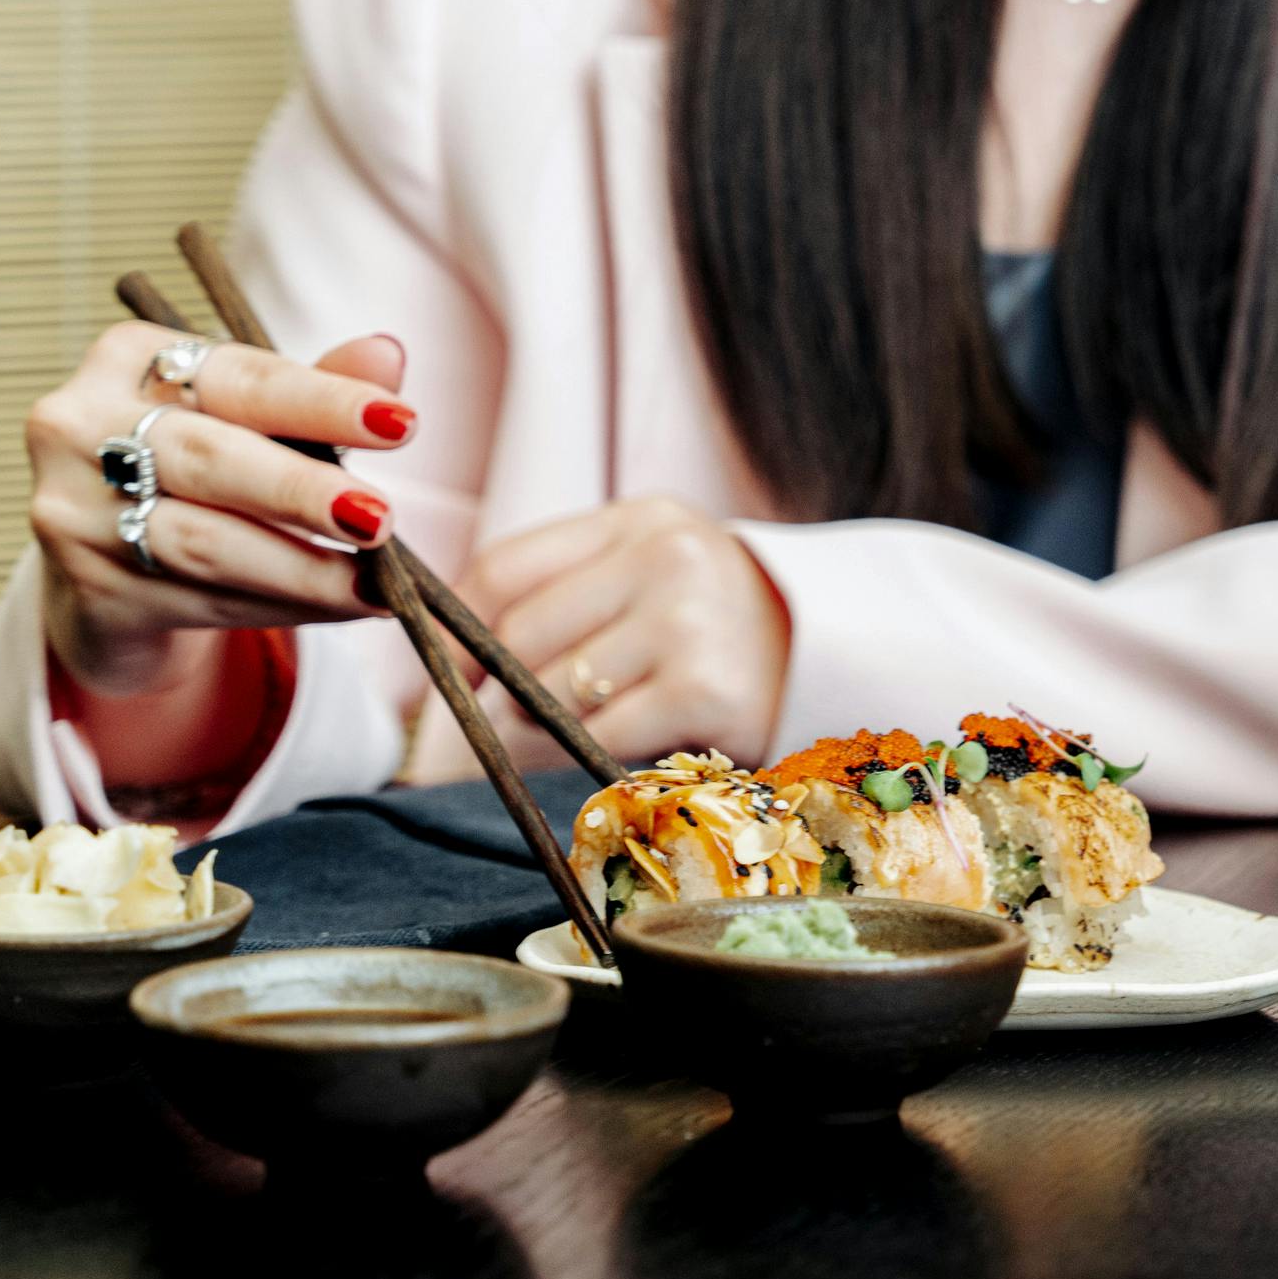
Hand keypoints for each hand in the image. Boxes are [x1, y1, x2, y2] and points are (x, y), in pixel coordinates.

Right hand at [31, 321, 411, 698]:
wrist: (116, 559)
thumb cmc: (205, 467)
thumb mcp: (257, 420)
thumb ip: (318, 389)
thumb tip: (388, 353)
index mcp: (129, 359)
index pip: (238, 378)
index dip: (321, 401)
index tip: (401, 423)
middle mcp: (81, 426)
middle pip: (208, 459)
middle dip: (302, 493)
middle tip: (382, 519)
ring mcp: (73, 510)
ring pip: (206, 543)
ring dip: (304, 570)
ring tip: (377, 587)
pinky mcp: (87, 587)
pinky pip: (200, 600)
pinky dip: (280, 608)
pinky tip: (339, 609)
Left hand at [455, 496, 789, 771]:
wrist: (837, 673)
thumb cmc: (723, 638)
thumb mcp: (654, 583)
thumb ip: (566, 596)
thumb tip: (440, 653)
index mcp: (643, 521)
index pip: (505, 568)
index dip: (453, 629)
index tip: (447, 674)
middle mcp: (667, 555)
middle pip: (519, 634)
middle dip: (501, 695)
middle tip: (513, 726)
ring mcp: (689, 618)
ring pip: (551, 692)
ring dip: (545, 732)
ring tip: (583, 737)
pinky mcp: (706, 688)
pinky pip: (598, 735)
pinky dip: (589, 758)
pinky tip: (615, 756)